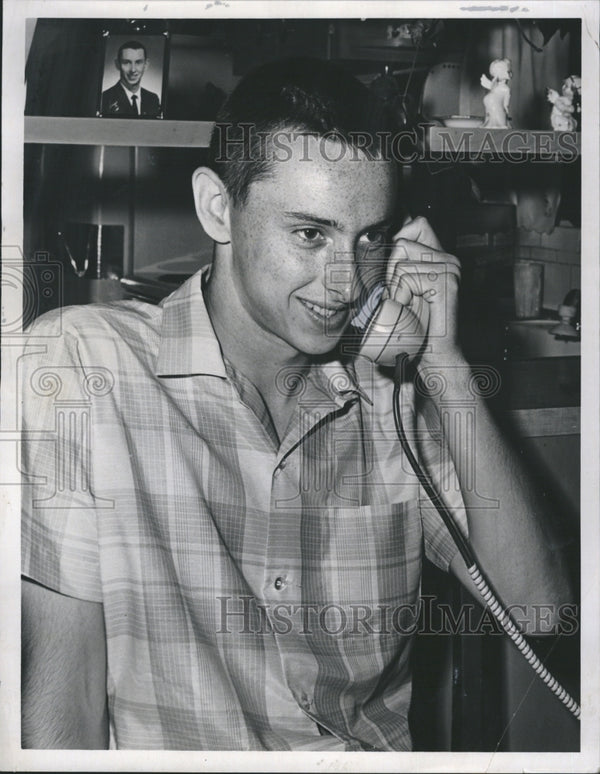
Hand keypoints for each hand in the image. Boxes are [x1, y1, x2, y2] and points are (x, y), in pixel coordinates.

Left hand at [385, 216, 462, 367]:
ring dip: (395, 287)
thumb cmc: (414, 329)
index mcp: (439, 258)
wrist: (435, 358)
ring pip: (401, 260)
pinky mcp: (446, 279)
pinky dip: (401, 295)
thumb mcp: (400, 291)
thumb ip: (395, 266)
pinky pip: (406, 275)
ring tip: (408, 306)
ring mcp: (449, 268)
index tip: (393, 270)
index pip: (416, 224)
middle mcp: (448, 259)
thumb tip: (376, 240)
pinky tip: (412, 310)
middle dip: (391, 270)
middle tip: (402, 297)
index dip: (398, 238)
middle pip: (402, 240)